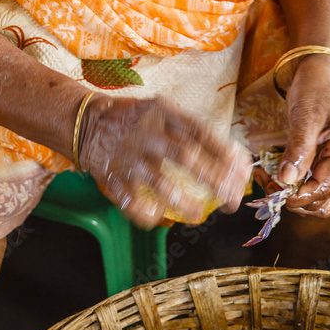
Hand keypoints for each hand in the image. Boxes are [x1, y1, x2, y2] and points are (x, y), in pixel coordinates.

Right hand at [78, 95, 251, 227]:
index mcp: (165, 113)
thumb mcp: (162, 112)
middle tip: (231, 200)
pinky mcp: (112, 175)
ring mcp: (130, 155)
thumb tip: (233, 159)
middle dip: (214, 180)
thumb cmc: (135, 120)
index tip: (243, 173)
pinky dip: (144, 212)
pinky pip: (130, 199)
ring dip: (182, 201)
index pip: (202, 133)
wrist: (86, 121)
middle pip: (187, 156)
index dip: (225, 154)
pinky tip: (156, 217)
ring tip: (198, 214)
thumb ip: (192, 132)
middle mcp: (148, 133)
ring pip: (160, 181)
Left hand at [257, 55, 329, 217]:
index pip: (324, 190)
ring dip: (291, 196)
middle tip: (268, 183)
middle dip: (294, 199)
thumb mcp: (306, 115)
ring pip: (315, 199)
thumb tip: (287, 181)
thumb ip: (299, 149)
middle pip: (322, 202)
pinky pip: (309, 186)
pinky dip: (290, 186)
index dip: (298, 196)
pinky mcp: (325, 164)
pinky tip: (273, 174)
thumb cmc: (316, 85)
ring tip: (268, 178)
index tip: (274, 188)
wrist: (319, 69)